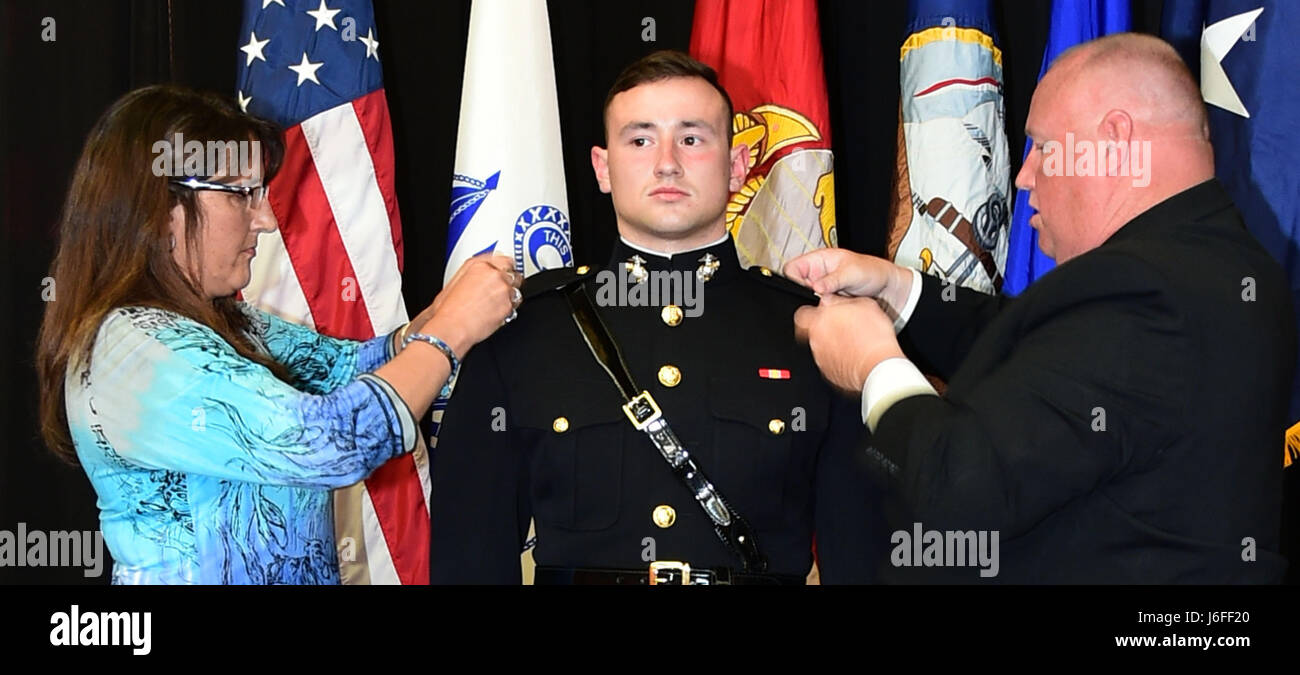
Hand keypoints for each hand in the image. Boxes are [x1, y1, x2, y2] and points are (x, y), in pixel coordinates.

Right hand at [418, 255, 520, 356]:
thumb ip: (474, 274)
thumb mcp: (456, 282)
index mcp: (479, 265)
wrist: (452, 326)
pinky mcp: (508, 305)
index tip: (506, 271)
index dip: (505, 267)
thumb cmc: (449, 309)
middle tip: (501, 290)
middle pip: (513, 273)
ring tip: (495, 306)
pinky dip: (507, 310)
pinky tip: (494, 314)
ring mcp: (503, 290)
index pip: (503, 259)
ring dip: (508, 297)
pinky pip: (514, 306)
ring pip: (515, 290)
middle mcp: (493, 274)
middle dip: (509, 282)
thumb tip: (480, 275)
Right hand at [784, 248, 913, 313]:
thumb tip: (815, 287)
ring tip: (834, 301)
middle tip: (822, 297)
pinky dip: (825, 310)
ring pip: (807, 299)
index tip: (804, 288)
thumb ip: (832, 280)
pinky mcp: (828, 301)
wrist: (887, 288)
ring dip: (818, 303)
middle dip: (806, 294)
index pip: (793, 268)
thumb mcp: (851, 272)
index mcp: (819, 260)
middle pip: (797, 286)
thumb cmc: (872, 271)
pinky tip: (837, 307)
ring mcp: (822, 288)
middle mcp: (818, 274)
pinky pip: (819, 308)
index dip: (793, 278)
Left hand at [793, 294, 904, 393]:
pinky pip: (831, 363)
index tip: (819, 314)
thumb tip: (832, 300)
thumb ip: (841, 301)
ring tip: (853, 342)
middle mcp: (816, 341)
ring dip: (833, 345)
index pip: (802, 315)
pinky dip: (839, 359)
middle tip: (841, 328)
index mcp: (820, 322)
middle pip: (813, 332)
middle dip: (824, 329)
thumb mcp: (864, 305)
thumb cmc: (873, 337)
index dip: (810, 313)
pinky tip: (855, 355)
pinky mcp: (830, 373)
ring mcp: (821, 359)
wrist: (879, 366)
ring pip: (822, 348)